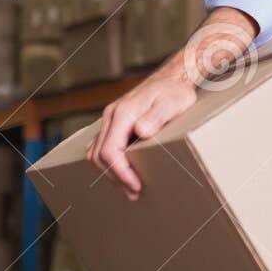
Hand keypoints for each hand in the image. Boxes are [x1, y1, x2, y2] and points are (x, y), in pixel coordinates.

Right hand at [86, 74, 195, 199]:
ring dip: (109, 171)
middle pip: (99, 154)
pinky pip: (102, 145)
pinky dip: (109, 162)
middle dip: (115, 177)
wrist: (174, 77)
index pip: (110, 150)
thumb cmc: (175, 91)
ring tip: (129, 187)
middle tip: (134, 193)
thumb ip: (156, 116)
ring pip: (97, 151)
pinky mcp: (115, 123)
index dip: (120, 172)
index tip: (136, 186)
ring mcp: (111, 119)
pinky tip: (124, 171)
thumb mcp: (171, 103)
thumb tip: (141, 131)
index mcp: (123, 113)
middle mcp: (112, 116)